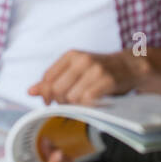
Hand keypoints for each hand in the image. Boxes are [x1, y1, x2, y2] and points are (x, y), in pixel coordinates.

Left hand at [27, 50, 142, 105]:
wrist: (130, 66)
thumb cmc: (100, 72)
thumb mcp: (75, 71)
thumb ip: (53, 81)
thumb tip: (30, 91)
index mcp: (71, 55)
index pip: (48, 78)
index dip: (46, 93)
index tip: (51, 101)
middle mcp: (82, 59)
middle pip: (57, 89)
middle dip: (60, 101)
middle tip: (70, 103)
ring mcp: (95, 69)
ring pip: (71, 97)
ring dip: (75, 105)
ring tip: (82, 103)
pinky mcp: (107, 80)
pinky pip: (87, 100)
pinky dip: (87, 106)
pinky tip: (92, 104)